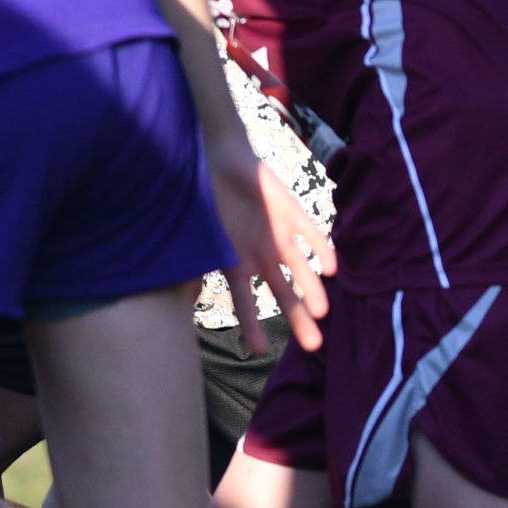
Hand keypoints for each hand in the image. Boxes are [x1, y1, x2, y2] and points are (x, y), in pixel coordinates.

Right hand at [208, 141, 328, 350]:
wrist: (219, 155)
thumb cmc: (203, 196)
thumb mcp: (194, 236)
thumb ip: (188, 266)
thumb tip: (176, 297)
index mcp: (237, 261)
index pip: (246, 300)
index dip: (252, 325)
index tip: (261, 352)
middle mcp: (262, 253)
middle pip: (283, 292)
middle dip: (297, 317)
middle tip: (314, 346)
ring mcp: (279, 234)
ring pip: (301, 268)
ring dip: (311, 289)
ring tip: (323, 312)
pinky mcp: (292, 212)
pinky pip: (311, 233)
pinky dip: (322, 248)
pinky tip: (332, 267)